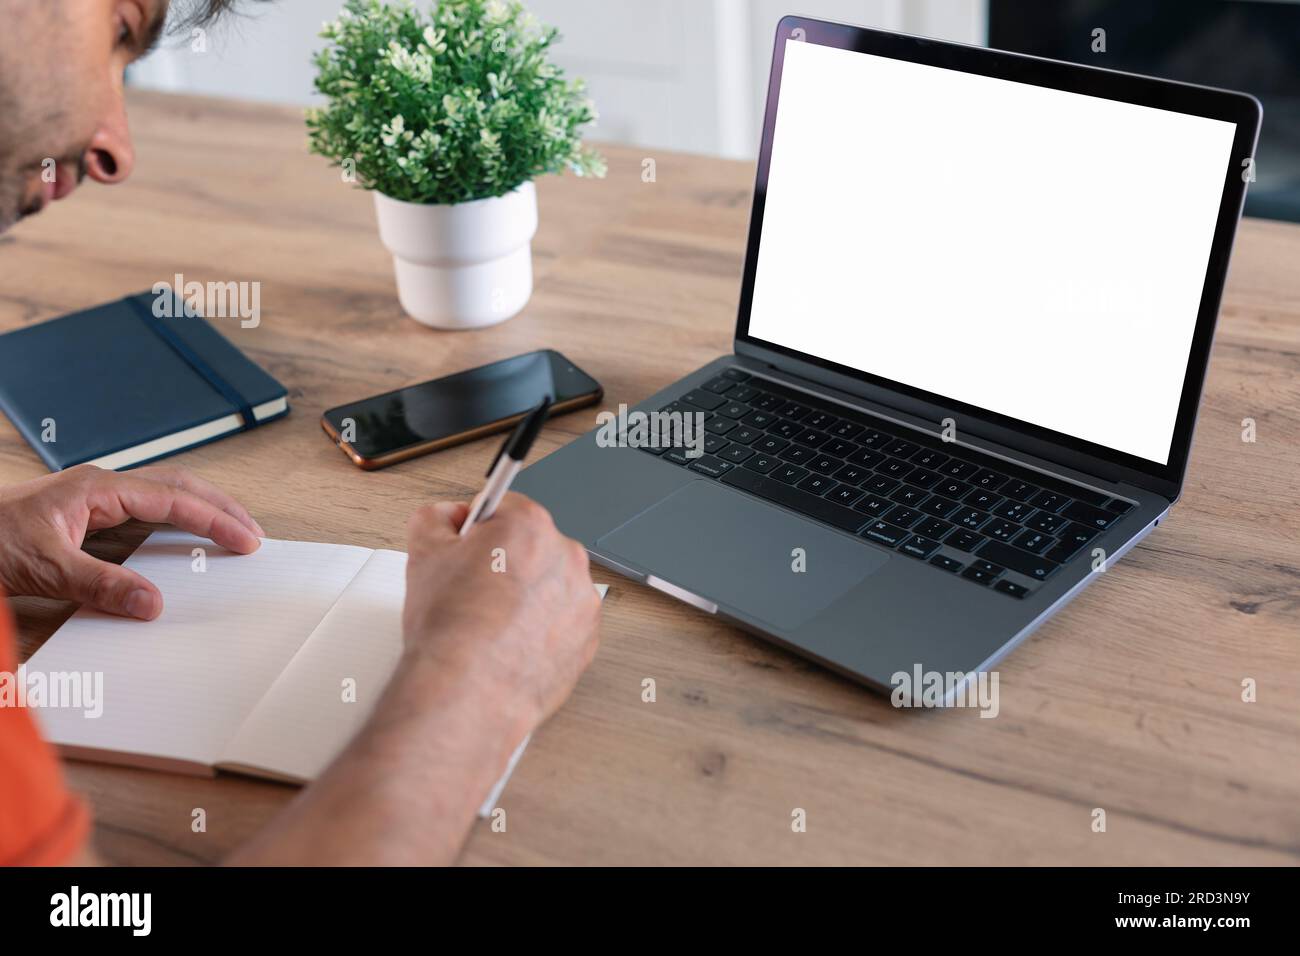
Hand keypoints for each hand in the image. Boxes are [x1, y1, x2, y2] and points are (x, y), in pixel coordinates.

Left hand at [0, 463, 262, 618]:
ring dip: (200, 509)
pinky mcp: (86, 513)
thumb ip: (101, 585)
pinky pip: (144, 509)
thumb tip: (152, 604)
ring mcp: (93, 496)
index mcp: (97, 487)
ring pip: (163, 492)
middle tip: (252, 532)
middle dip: (220, 506)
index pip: (173, 497)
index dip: (214, 519)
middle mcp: (100, 485)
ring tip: (230, 530)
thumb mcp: (46, 567)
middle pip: (178, 484)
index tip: (245, 540)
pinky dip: (175, 521)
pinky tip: (183, 537)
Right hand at [401, 492, 601, 733]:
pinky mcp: (588, 638)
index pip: (504, 508)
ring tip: (490, 623)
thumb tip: (444, 517)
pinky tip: (510, 643)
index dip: (478, 529)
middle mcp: (566, 556)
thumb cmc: (451, 629)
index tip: (468, 547)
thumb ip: (435, 518)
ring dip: (526, 596)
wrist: (468, 690)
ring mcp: (582, 599)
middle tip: (473, 591)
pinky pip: (563, 622)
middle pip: (531, 547)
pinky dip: (542, 630)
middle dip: (504, 563)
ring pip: (549, 586)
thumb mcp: (422, 552)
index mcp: (530, 525)